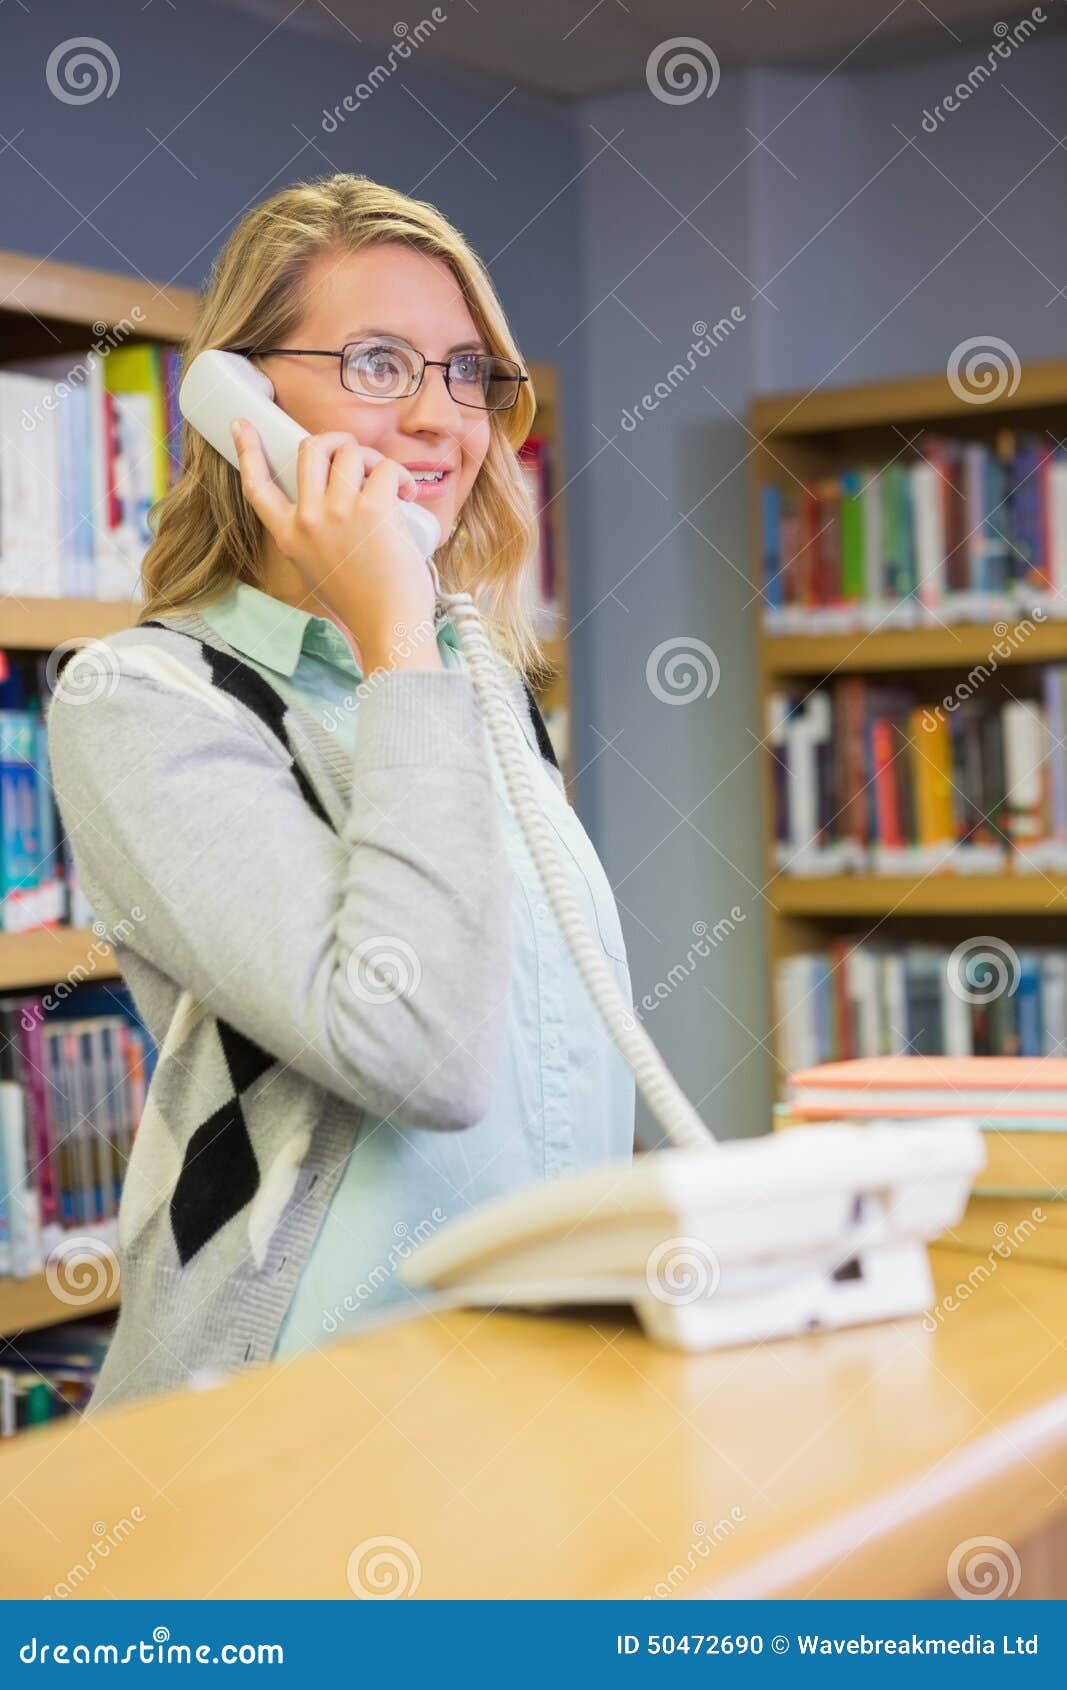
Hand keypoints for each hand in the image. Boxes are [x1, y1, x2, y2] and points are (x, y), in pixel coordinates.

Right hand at [231, 420, 437, 662]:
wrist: (388, 626)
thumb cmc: (363, 603)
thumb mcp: (317, 568)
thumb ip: (315, 534)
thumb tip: (335, 497)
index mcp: (288, 536)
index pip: (257, 486)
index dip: (247, 451)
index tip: (243, 425)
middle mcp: (307, 520)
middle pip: (309, 449)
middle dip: (336, 441)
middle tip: (357, 457)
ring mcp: (337, 512)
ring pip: (349, 451)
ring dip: (372, 458)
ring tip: (389, 483)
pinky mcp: (372, 508)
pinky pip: (385, 467)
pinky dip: (400, 476)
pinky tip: (406, 495)